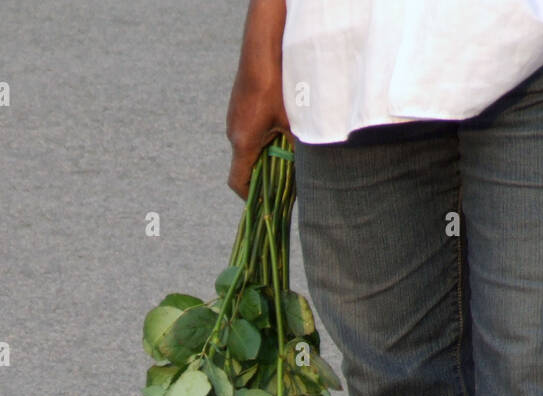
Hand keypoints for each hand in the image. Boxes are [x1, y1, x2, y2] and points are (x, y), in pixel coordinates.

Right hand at [227, 0, 289, 197]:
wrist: (262, 48)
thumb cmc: (278, 86)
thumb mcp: (294, 122)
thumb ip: (298, 148)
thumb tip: (309, 170)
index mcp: (243, 142)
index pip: (237, 182)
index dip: (249, 197)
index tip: (264, 201)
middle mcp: (233, 133)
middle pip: (245, 164)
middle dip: (263, 173)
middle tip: (284, 176)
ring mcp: (233, 118)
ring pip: (248, 145)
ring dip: (264, 151)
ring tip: (285, 147)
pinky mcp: (237, 106)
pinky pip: (247, 128)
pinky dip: (262, 134)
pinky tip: (279, 124)